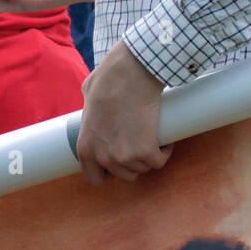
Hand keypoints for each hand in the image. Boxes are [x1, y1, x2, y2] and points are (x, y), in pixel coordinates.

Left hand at [77, 42, 171, 184]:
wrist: (133, 71)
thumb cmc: (111, 77)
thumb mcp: (88, 96)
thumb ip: (89, 114)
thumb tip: (92, 113)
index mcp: (86, 147)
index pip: (94, 178)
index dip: (107, 172)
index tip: (117, 161)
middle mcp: (104, 157)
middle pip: (123, 175)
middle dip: (132, 163)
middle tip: (138, 145)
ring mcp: (125, 156)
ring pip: (142, 169)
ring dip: (148, 157)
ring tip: (150, 137)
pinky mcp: (146, 152)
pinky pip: (158, 162)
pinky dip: (164, 152)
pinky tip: (164, 141)